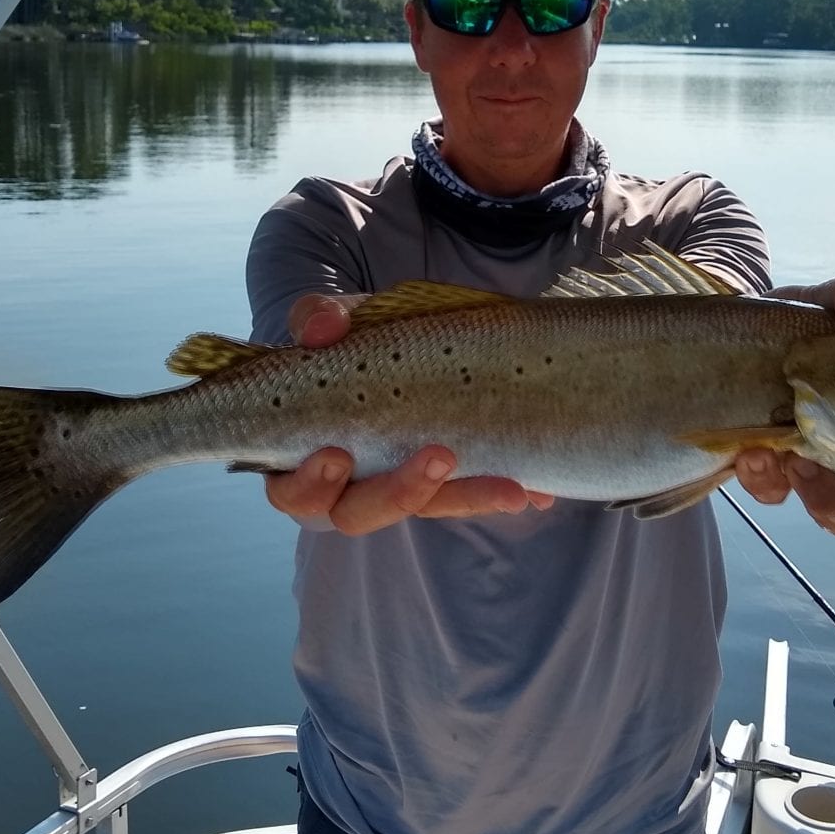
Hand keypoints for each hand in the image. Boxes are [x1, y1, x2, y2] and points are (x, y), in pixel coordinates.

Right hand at [262, 293, 554, 534]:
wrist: (393, 341)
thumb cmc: (344, 343)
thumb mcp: (331, 322)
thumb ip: (316, 318)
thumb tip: (322, 328)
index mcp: (301, 459)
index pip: (295, 491)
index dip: (310, 482)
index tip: (336, 456)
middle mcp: (347, 488)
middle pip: (360, 515)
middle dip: (400, 492)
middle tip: (438, 457)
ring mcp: (399, 488)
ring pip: (426, 509)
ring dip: (467, 498)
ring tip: (511, 488)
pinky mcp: (443, 484)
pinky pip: (470, 496)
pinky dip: (501, 490)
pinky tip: (539, 488)